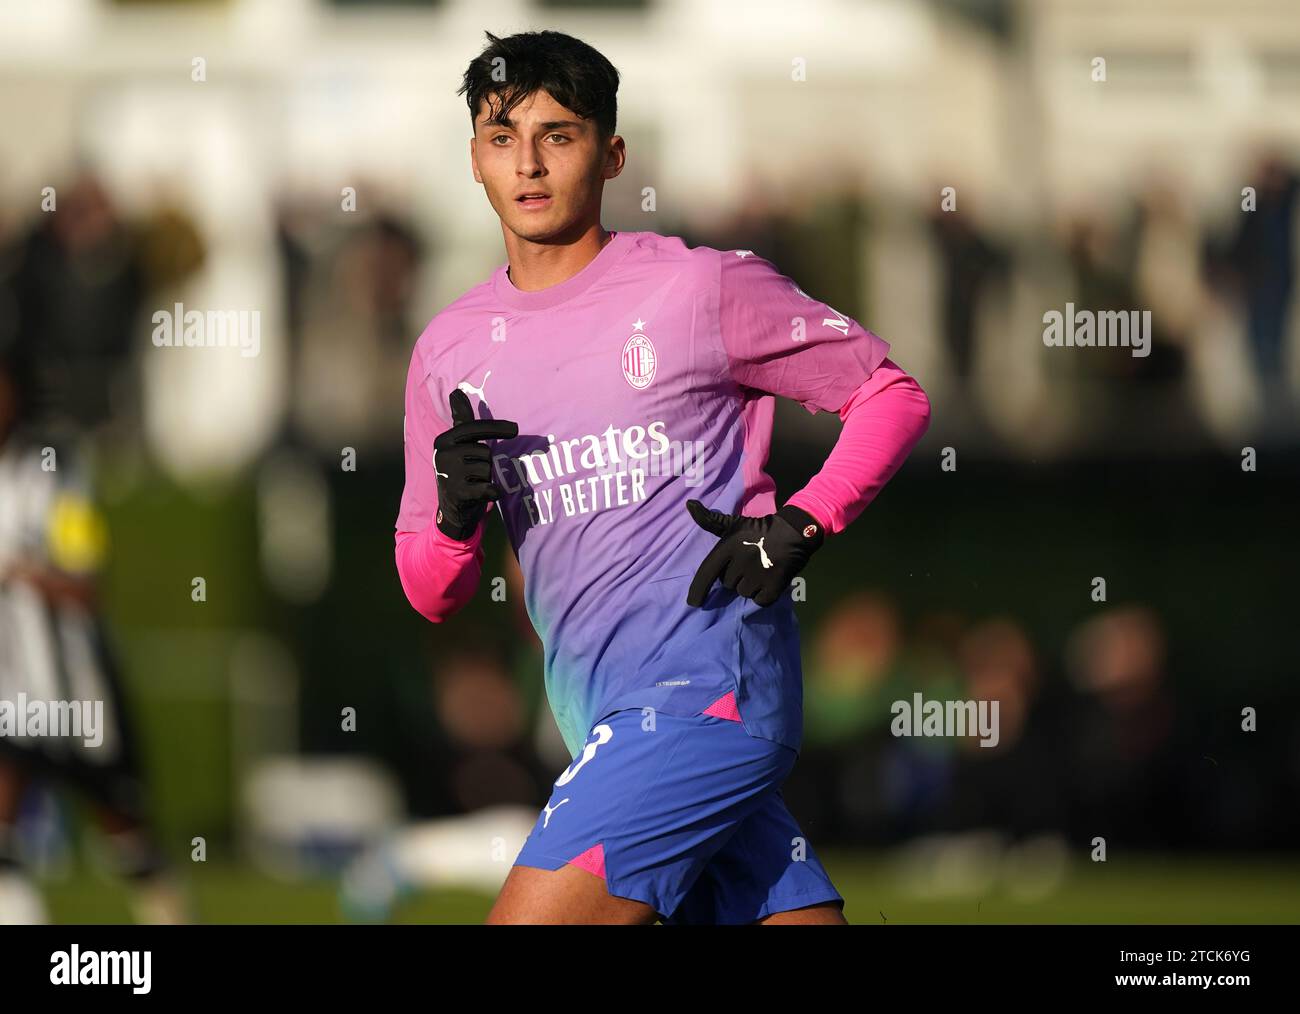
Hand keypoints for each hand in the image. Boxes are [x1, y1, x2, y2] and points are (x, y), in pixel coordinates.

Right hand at [432, 388, 518, 539]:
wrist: (452, 507)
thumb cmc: (459, 469)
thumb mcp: (458, 443)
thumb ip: (461, 418)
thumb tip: (456, 390)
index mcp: (444, 440)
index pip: (474, 428)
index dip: (496, 428)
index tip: (516, 429)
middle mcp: (443, 455)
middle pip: (484, 451)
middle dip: (486, 461)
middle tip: (477, 471)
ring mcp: (449, 474)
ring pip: (487, 469)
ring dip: (487, 476)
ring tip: (474, 482)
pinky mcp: (458, 494)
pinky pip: (489, 488)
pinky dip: (492, 492)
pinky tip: (484, 494)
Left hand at [685, 499, 824, 607]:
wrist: (794, 532)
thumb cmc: (759, 529)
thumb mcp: (733, 523)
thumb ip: (709, 520)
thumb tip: (688, 504)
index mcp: (728, 546)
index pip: (707, 571)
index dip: (698, 589)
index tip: (694, 603)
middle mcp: (741, 561)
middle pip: (727, 584)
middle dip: (734, 577)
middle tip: (747, 564)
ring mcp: (758, 574)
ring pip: (743, 592)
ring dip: (749, 586)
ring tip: (758, 572)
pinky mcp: (774, 585)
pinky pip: (759, 600)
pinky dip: (762, 595)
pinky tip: (767, 582)